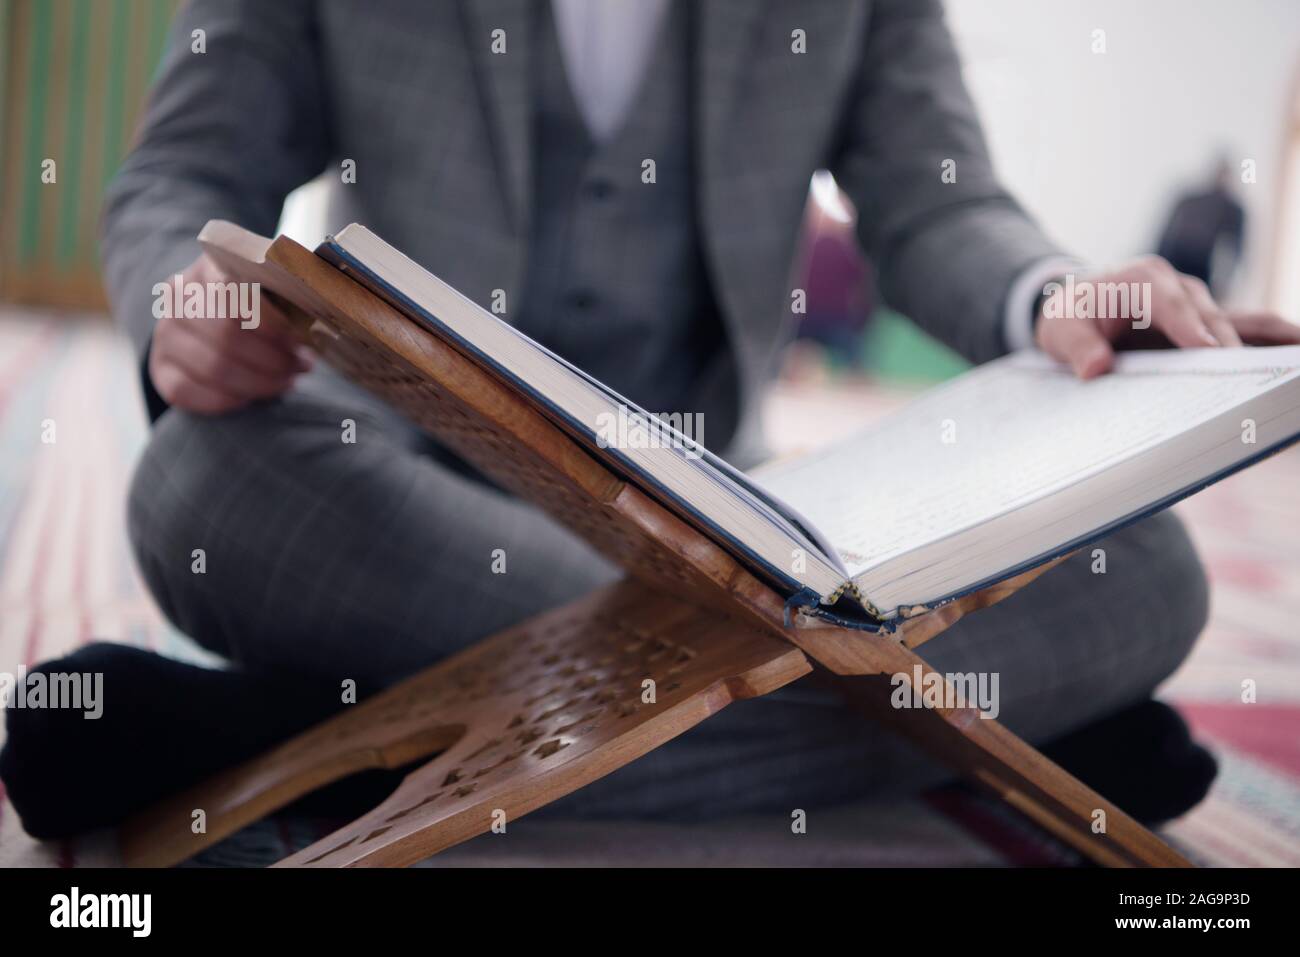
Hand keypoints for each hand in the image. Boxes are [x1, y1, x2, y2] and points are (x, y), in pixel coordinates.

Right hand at [148, 253, 312, 413]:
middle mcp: (178, 297)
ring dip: (260, 381)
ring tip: (288, 380)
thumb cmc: (255, 309)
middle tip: (300, 366)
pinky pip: (189, 392)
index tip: (298, 338)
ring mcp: (165, 334)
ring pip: (213, 366)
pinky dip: (231, 399)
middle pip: (227, 333)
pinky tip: (254, 395)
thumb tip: (316, 324)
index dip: (269, 319)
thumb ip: (287, 300)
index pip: (232, 289)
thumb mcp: (271, 293)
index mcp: (208, 268)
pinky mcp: (160, 369)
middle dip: (273, 358)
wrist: (206, 328)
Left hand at [1034, 256, 1299, 378]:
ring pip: (1241, 323)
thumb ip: (1078, 348)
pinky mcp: (1205, 329)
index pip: (1173, 304)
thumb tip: (1096, 368)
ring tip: (1291, 367)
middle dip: (1231, 347)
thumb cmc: (1071, 316)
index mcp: (1145, 279)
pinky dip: (1266, 348)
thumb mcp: (1060, 331)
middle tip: (1250, 379)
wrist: (1078, 308)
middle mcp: (1180, 290)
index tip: (1210, 352)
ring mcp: (1198, 309)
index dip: (1192, 328)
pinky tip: (1288, 363)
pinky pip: (1243, 336)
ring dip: (1269, 341)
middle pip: (1212, 319)